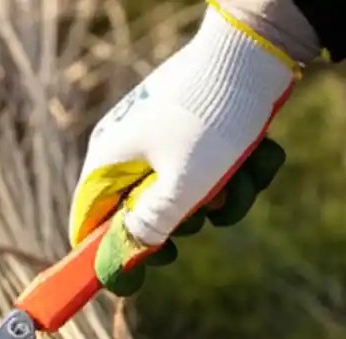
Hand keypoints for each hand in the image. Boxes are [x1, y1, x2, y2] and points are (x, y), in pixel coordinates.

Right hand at [69, 1, 298, 295]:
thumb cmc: (212, 119)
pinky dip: (238, 173)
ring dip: (224, 197)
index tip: (138, 279)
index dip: (109, 255)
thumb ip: (150, 228)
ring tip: (243, 174)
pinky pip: (212, 173)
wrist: (255, 53)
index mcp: (110, 161)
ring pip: (189, 197)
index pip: (88, 223)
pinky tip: (257, 155)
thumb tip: (122, 259)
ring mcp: (165, 141)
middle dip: (188, 221)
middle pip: (146, 216)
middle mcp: (130, 152)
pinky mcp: (198, 134)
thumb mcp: (181, 186)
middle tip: (207, 211)